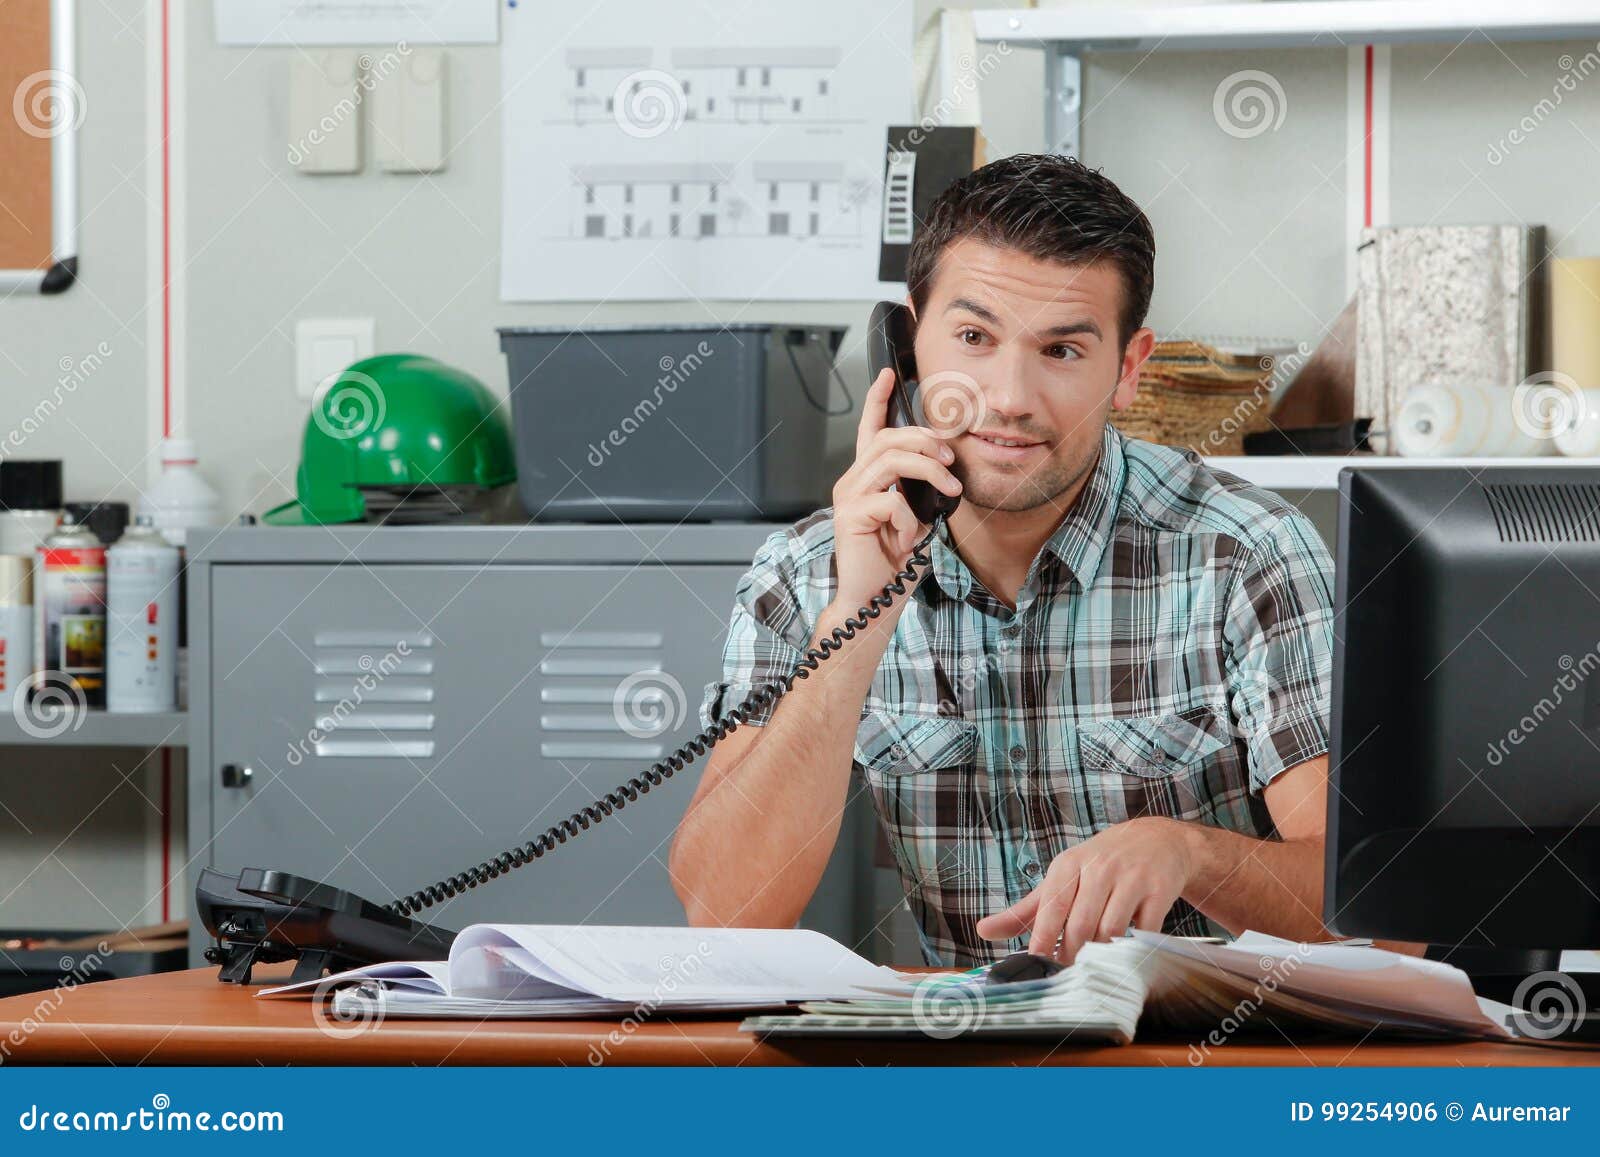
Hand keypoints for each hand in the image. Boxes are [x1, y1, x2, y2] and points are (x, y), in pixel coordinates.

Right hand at [830, 368, 962, 609]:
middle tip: (952, 459)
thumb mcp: (914, 516)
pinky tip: (911, 537)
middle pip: (890, 438)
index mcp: (866, 478)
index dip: (878, 398)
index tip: (889, 373)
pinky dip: (911, 518)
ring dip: (929, 470)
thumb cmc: (893, 562)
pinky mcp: (850, 517)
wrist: (874, 601)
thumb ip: (918, 489)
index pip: (870, 428)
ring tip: (949, 487)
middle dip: (927, 440)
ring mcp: (848, 498)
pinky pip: (891, 501)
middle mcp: (852, 481)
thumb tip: (942, 466)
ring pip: (892, 459)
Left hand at [974, 817, 1195, 963]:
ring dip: (1101, 954)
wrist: (1155, 840)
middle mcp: (1099, 867)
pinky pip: (1143, 930)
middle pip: (1081, 924)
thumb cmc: (1099, 865)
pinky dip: (1132, 947)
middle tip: (1068, 973)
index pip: (1051, 907)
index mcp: (1068, 864)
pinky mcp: (1159, 889)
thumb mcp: (1061, 878)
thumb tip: (983, 931)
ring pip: (1111, 930)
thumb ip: (1025, 909)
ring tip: (1094, 964)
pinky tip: (1125, 951)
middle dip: (1072, 954)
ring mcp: (1131, 877)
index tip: (1038, 964)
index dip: (1044, 940)